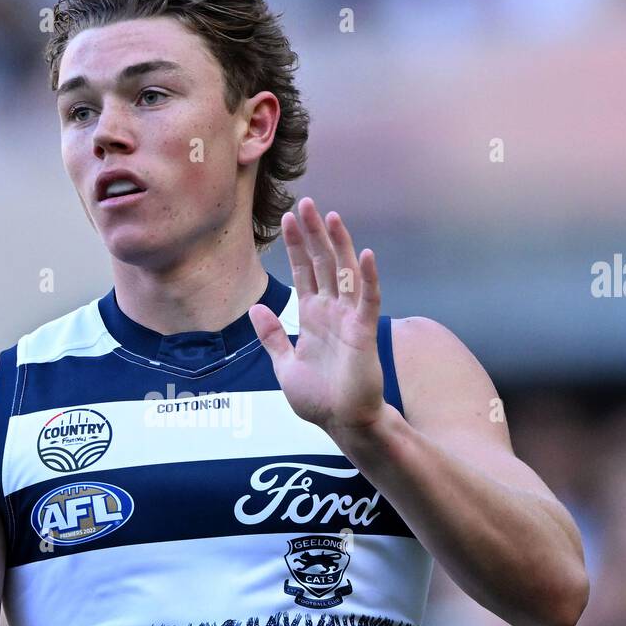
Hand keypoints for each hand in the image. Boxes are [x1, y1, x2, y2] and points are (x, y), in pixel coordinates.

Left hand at [248, 198, 385, 435]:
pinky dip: (367, 277)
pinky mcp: (364, 332)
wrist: (341, 422)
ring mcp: (349, 319)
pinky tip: (365, 254)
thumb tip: (258, 308)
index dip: (296, 245)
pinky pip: (367, 299)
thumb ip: (272, 337)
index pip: (304, 271)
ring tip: (330, 216)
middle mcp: (332, 311)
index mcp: (312, 316)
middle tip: (305, 202)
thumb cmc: (318, 397)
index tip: (287, 219)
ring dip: (339, 244)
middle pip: (323, 263)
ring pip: (344, 273)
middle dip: (313, 233)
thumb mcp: (284, 365)